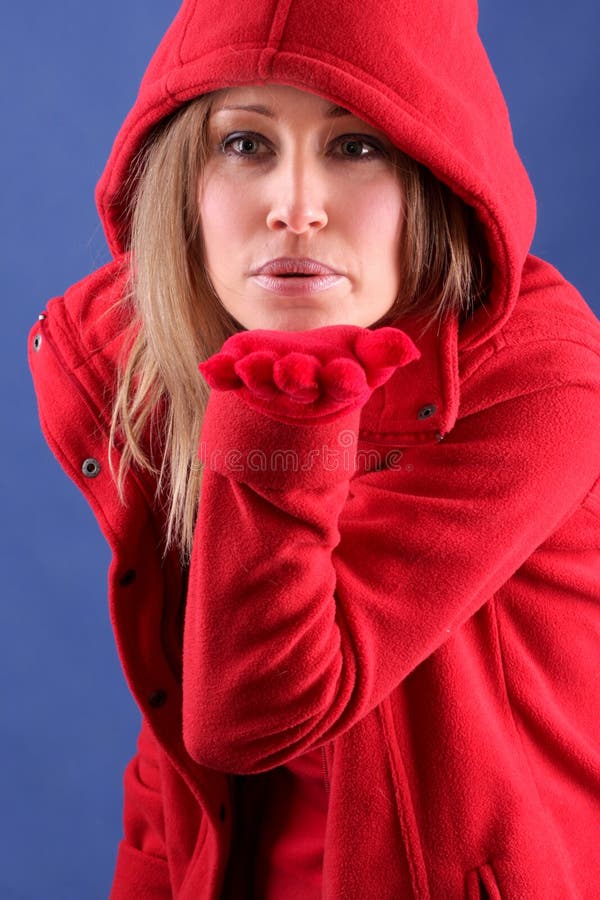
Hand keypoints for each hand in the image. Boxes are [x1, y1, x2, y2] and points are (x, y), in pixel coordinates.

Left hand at [198, 324, 419, 422]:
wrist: (297, 374)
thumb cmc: (338, 362)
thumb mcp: (364, 355)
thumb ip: (384, 351)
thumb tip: (409, 350)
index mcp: (335, 387)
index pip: (342, 385)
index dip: (343, 379)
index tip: (345, 372)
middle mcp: (302, 392)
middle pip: (300, 388)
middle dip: (296, 379)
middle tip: (292, 368)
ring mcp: (270, 388)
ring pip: (264, 383)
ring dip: (258, 375)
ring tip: (249, 364)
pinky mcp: (243, 379)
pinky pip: (229, 378)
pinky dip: (220, 373)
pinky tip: (212, 367)